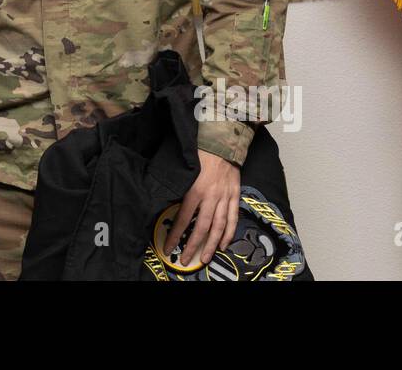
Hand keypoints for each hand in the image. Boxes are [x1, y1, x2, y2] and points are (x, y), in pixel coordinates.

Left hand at [164, 150, 240, 267]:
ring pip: (218, 226)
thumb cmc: (200, 153)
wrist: (222, 142)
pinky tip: (223, 244)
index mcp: (195, 190)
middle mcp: (211, 197)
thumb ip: (179, 188)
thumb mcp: (185, 170)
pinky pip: (233, 218)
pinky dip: (229, 233)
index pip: (184, 219)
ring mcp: (224, 197)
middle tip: (185, 260)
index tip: (168, 248)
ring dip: (211, 245)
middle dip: (193, 246)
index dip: (176, 235)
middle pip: (202, 227)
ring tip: (204, 258)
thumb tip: (167, 202)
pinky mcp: (234, 195)